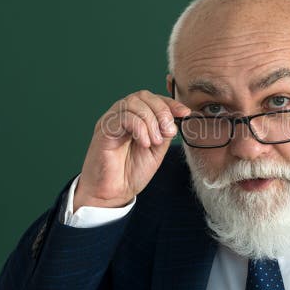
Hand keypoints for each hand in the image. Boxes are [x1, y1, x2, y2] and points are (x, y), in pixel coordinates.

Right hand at [73, 90, 190, 210]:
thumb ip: (163, 134)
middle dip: (161, 110)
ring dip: (150, 121)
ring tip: (155, 141)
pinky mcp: (104, 130)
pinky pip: (123, 117)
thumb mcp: (156, 151)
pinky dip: (139, 127)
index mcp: (135, 118)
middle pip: (143, 96)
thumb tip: (173, 121)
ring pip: (133, 103)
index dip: (170, 103)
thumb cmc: (131, 172)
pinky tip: (144, 143)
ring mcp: (112, 121)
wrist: (113, 193)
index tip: (185, 112)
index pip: (153, 99)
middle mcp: (122, 115)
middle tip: (168, 130)